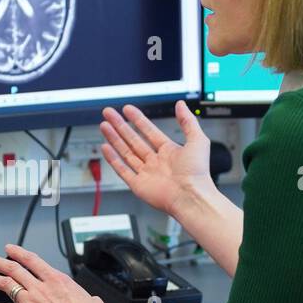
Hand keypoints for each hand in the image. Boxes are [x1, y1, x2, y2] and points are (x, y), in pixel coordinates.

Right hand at [100, 100, 213, 217]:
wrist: (191, 196)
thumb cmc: (197, 173)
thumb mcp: (198, 140)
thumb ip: (188, 121)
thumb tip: (181, 105)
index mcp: (169, 151)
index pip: (149, 131)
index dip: (138, 119)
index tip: (127, 110)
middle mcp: (156, 162)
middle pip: (133, 139)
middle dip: (120, 125)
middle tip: (110, 114)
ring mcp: (146, 173)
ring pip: (126, 152)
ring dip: (114, 138)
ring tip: (104, 126)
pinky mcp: (138, 185)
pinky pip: (122, 170)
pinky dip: (113, 159)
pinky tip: (106, 147)